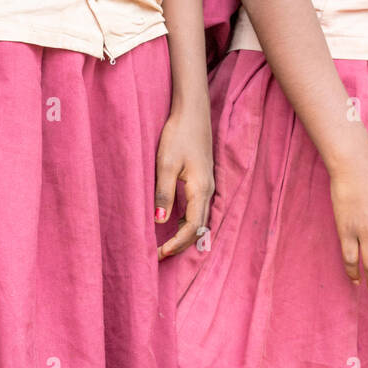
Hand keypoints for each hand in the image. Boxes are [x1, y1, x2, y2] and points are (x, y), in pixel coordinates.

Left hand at [154, 104, 213, 258]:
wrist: (192, 112)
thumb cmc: (178, 135)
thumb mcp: (166, 164)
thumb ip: (164, 193)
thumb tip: (159, 222)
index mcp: (201, 190)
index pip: (191, 228)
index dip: (176, 244)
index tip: (159, 254)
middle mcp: (208, 190)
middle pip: (199, 228)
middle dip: (181, 244)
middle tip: (161, 255)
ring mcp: (208, 185)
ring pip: (200, 220)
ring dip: (185, 235)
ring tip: (167, 244)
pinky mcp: (203, 178)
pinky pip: (199, 209)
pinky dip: (188, 222)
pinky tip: (174, 222)